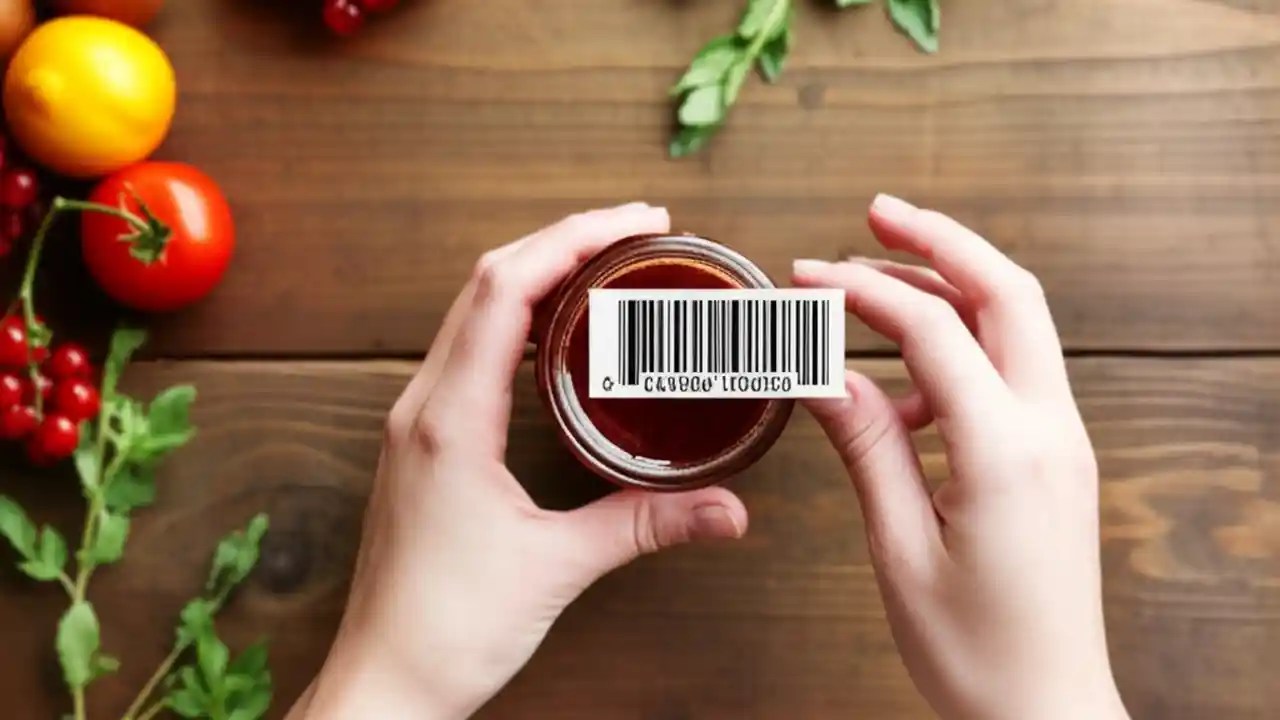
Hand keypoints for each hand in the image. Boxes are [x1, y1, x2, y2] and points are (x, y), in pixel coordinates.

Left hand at [289, 204, 748, 718]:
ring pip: (470, 312)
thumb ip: (646, 524)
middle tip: (637, 232)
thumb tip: (727, 510)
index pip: (505, 289)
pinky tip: (555, 336)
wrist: (384, 683)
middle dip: (562, 241)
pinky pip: (466, 352)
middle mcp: (422, 406)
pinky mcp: (423, 444)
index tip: (637, 223)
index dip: (573, 238)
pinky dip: (514, 322)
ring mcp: (416, 423)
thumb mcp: (558, 568)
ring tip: (604, 266)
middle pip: (485, 282)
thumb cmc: (446, 629)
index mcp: (449, 419)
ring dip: (535, 275)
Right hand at [792, 196, 1129, 719]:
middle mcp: (1050, 432)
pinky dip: (958, 352)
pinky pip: (1011, 376)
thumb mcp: (899, 547)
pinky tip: (899, 386)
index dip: (863, 291)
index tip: (805, 277)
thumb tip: (822, 370)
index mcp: (1006, 453)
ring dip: (950, 290)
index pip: (934, 331)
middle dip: (941, 241)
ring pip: (1016, 325)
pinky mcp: (1055, 460)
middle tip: (876, 213)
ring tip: (871, 288)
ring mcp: (1063, 443)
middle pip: (1008, 292)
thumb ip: (866, 446)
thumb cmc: (974, 651)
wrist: (1045, 712)